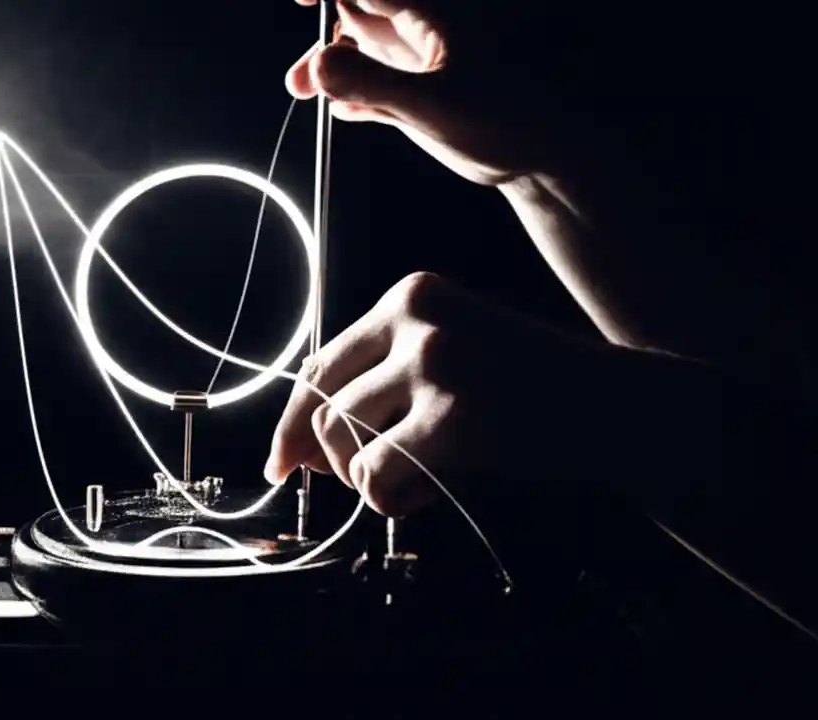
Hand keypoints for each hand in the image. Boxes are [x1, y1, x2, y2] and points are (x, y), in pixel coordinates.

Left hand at [262, 271, 629, 516]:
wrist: (625, 409)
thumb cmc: (537, 394)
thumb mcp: (455, 360)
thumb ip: (383, 387)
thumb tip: (302, 447)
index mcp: (413, 294)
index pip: (323, 361)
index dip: (293, 418)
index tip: (282, 459)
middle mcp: (416, 319)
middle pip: (322, 402)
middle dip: (319, 456)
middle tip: (334, 484)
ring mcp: (434, 365)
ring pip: (343, 441)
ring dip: (364, 480)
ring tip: (410, 484)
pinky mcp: (452, 420)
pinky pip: (375, 477)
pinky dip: (390, 501)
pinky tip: (424, 498)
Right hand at [285, 0, 633, 185]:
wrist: (546, 156)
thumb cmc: (510, 119)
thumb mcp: (436, 104)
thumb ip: (375, 86)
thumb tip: (318, 66)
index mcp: (428, 14)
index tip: (304, 4)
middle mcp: (418, 32)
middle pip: (353, 18)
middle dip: (321, 43)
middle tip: (298, 81)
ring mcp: (417, 64)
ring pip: (359, 54)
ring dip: (328, 72)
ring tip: (304, 96)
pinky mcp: (418, 97)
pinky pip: (374, 86)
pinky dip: (355, 96)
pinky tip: (345, 113)